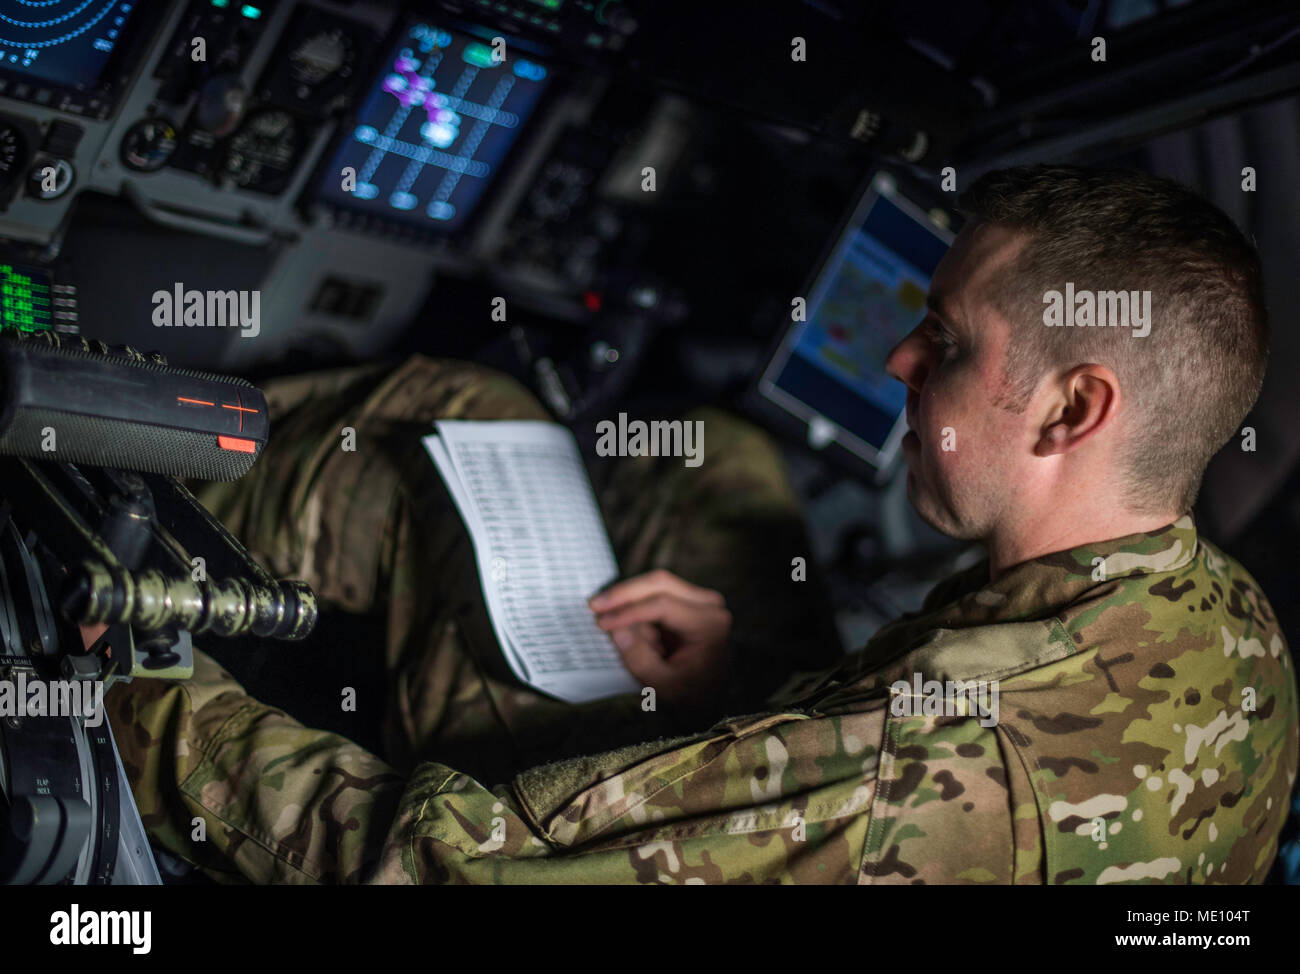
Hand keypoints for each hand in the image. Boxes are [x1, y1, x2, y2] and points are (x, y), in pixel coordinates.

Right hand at [589, 570, 731, 708]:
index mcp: (709, 624)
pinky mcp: (686, 602)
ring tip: (607, 623)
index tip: (600, 622)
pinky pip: (654, 596)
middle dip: (623, 594)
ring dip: (628, 604)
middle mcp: (708, 605)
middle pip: (659, 584)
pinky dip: (635, 609)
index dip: (628, 611)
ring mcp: (698, 600)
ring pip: (654, 586)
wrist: (710, 698)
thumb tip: (616, 630)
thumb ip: (640, 659)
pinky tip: (623, 625)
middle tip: (593, 605)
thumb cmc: (691, 694)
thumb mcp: (664, 685)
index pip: (663, 604)